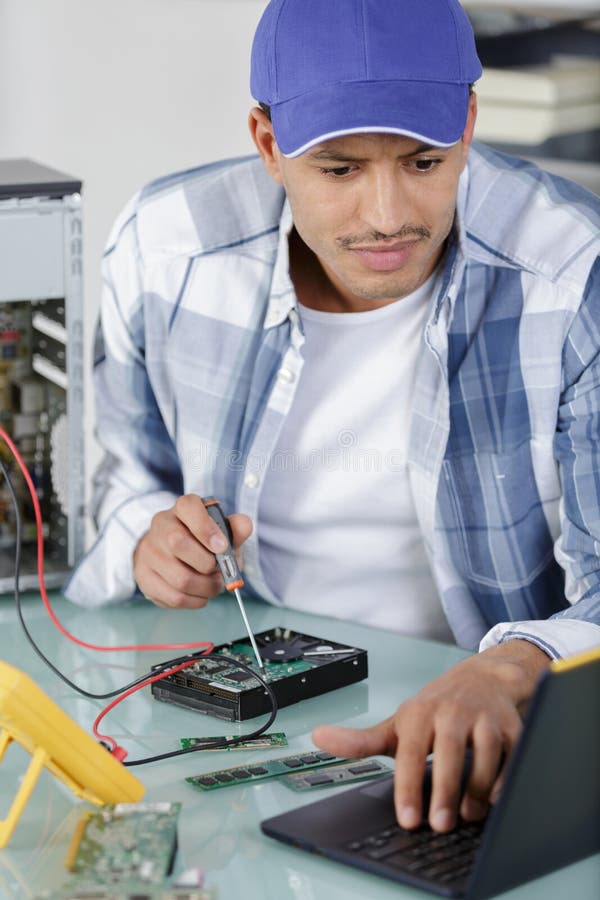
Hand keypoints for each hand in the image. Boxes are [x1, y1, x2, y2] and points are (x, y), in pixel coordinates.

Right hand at [133, 494, 252, 607]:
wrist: (173, 554)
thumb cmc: (203, 542)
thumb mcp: (223, 532)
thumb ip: (235, 529)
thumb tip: (244, 524)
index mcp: (182, 508)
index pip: (188, 507)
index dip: (206, 528)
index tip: (222, 546)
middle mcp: (161, 525)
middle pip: (177, 543)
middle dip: (206, 564)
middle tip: (218, 571)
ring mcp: (149, 551)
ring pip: (179, 577)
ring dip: (205, 588)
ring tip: (213, 585)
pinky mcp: (143, 576)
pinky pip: (173, 596)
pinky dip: (194, 601)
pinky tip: (200, 595)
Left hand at [312, 640, 550, 831]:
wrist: (483, 678)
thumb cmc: (437, 708)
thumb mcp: (398, 724)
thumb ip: (362, 740)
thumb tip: (318, 737)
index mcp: (420, 713)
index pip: (411, 754)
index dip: (408, 788)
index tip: (408, 819)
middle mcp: (452, 712)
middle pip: (449, 755)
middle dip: (445, 792)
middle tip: (440, 825)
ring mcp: (484, 717)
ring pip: (485, 756)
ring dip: (476, 790)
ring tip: (467, 815)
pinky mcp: (512, 725)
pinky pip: (513, 755)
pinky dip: (505, 778)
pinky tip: (494, 797)